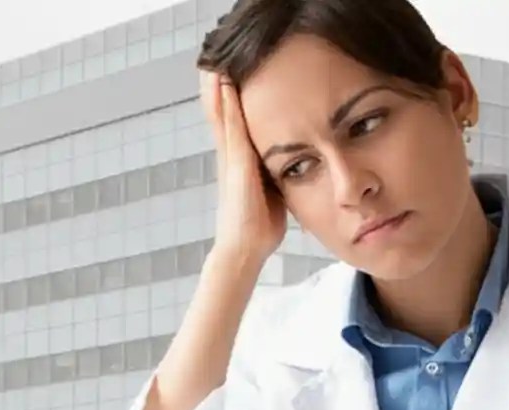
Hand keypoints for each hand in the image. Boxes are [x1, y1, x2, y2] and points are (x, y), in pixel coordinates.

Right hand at [199, 70, 286, 264]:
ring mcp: (230, 160)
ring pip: (221, 116)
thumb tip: (294, 166)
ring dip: (218, 89)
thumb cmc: (260, 226)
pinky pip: (231, 128)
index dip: (229, 101)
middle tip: (214, 61)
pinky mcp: (236, 165)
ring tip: (215, 64)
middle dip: (218, 89)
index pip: (232, 124)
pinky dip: (226, 106)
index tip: (228, 76)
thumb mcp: (272, 192)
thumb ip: (275, 176)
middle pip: (221, 114)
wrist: (245, 249)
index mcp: (240, 162)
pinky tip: (226, 87)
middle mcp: (231, 157)